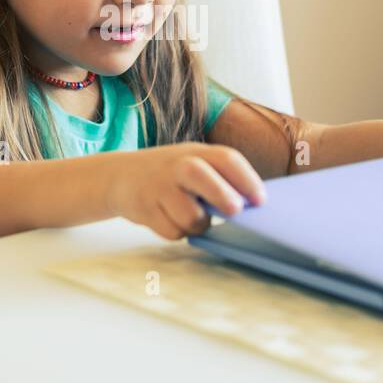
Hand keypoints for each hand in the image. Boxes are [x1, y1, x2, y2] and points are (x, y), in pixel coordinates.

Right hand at [105, 143, 266, 240]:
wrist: (121, 176)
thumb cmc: (170, 173)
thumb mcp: (193, 162)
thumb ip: (218, 177)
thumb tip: (249, 205)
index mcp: (196, 152)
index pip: (226, 159)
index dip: (247, 179)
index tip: (261, 200)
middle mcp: (177, 166)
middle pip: (202, 178)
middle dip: (223, 196)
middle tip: (235, 211)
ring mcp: (159, 187)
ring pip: (190, 216)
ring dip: (199, 224)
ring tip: (193, 216)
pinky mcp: (145, 209)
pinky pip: (173, 231)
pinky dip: (177, 231)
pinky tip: (170, 218)